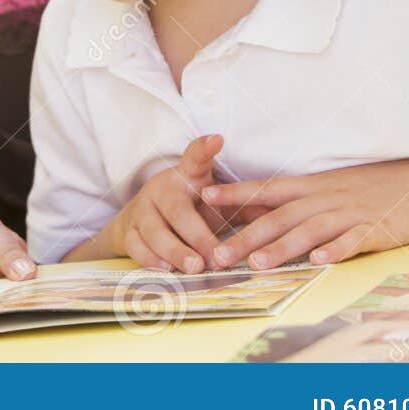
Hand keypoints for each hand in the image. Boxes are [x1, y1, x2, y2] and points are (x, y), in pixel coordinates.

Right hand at [107, 134, 250, 273]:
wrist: (140, 220)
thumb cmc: (189, 211)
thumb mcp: (214, 202)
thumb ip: (242, 205)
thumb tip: (280, 212)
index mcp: (187, 176)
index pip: (195, 158)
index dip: (204, 149)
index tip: (217, 139)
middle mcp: (162, 189)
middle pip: (177, 209)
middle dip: (196, 234)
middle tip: (214, 256)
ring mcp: (142, 210)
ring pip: (155, 231)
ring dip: (176, 250)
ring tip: (195, 267)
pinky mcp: (128, 232)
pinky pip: (138, 247)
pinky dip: (151, 259)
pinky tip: (167, 270)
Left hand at [202, 156, 408, 269]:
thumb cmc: (376, 187)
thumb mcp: (332, 186)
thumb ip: (297, 199)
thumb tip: (257, 207)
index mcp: (315, 186)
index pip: (268, 188)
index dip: (237, 192)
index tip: (204, 195)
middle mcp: (328, 198)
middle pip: (281, 216)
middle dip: (247, 235)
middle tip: (218, 254)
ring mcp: (353, 213)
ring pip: (311, 230)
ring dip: (283, 247)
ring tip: (258, 263)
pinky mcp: (377, 230)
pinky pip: (354, 241)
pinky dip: (336, 250)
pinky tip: (320, 262)